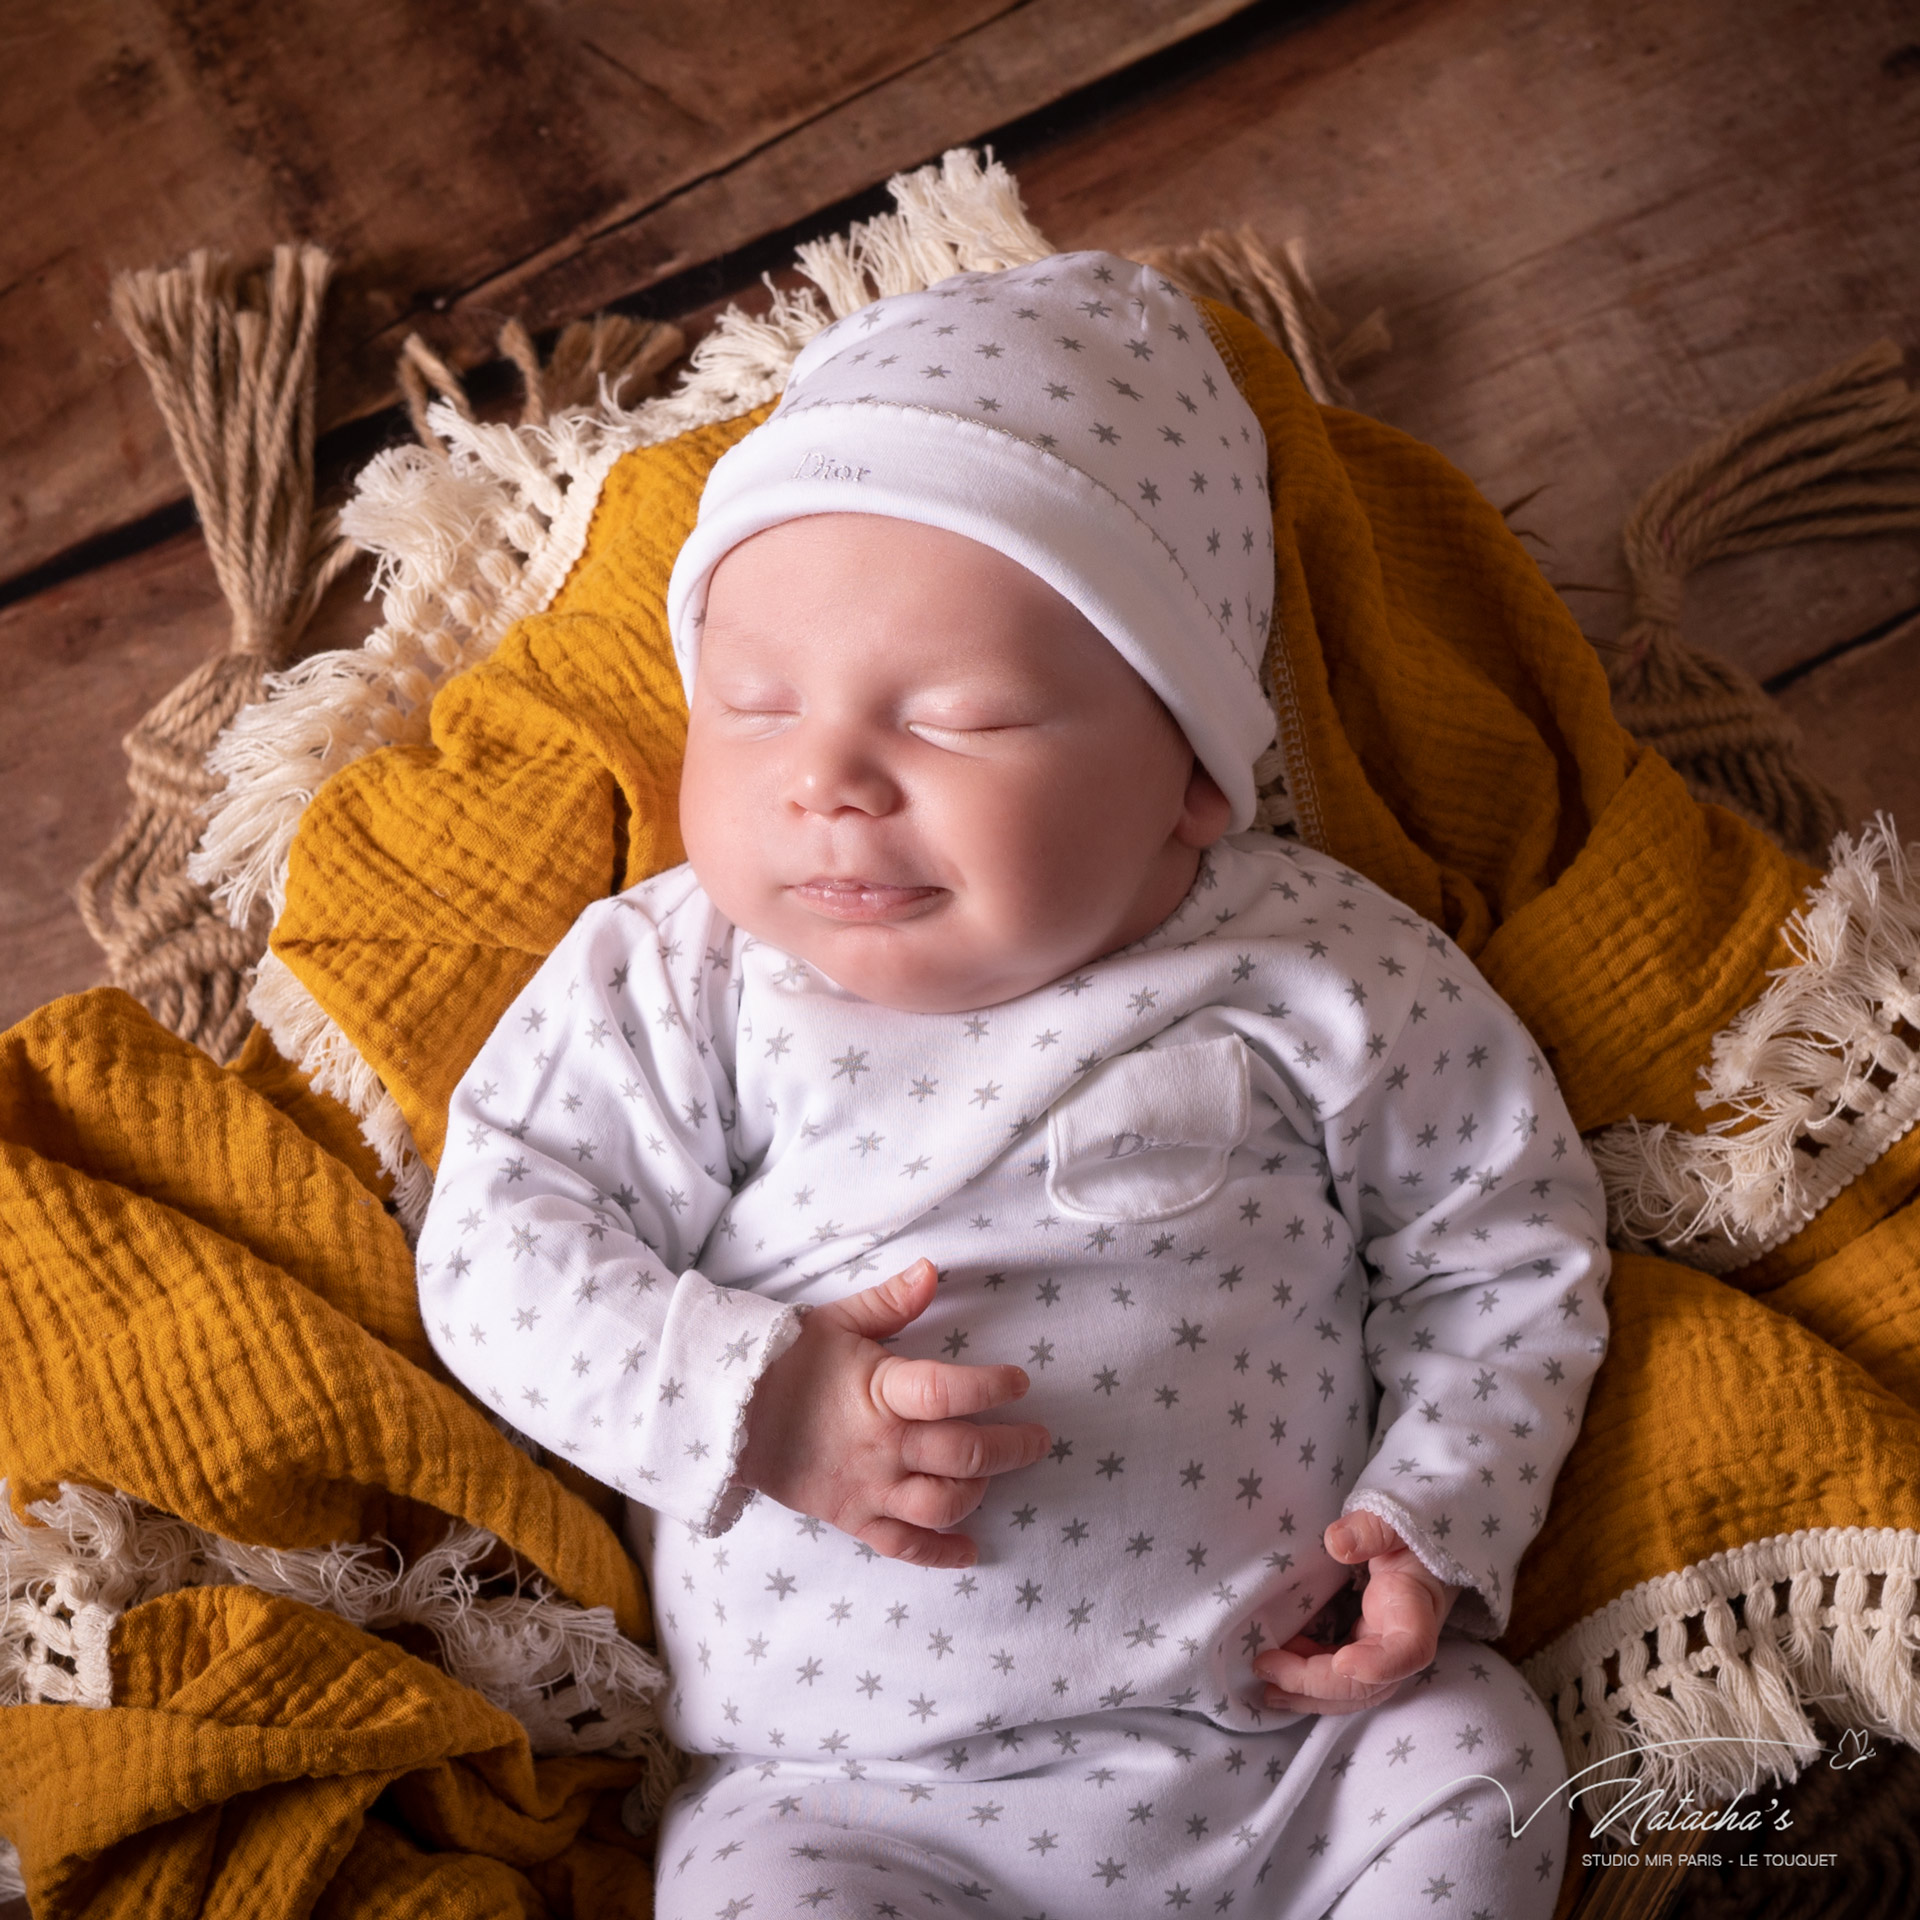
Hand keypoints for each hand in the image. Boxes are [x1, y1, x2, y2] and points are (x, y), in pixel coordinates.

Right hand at [736, 1257, 1049, 1568]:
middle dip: (1013, 1448)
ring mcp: (869, 1488)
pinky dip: (941, 1553)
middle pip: (963, 1455)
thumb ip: (892, 1301)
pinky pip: (904, 1547)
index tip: (1020, 1381)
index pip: (948, 1393)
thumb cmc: (786, 1360)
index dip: (991, 1388)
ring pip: (942, 1505)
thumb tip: (933, 1269)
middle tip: (1040, 1438)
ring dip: (980, 1493)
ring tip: (994, 1475)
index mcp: (879, 1392)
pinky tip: (971, 1550)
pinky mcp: (854, 1519)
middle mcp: (881, 1445)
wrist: (727, 1413)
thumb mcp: (838, 1321)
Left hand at [1252, 1511, 1458, 1714]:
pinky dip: (1306, 1675)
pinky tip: (1277, 1666)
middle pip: (1369, 1685)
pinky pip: (1336, 1674)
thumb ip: (1372, 1529)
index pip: (1410, 1650)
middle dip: (1316, 1684)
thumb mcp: (1394, 1522)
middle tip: (1267, 1668)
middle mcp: (1400, 1641)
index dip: (1379, 1666)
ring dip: (1306, 1692)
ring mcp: (1381, 1649)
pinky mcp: (1363, 1648)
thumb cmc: (1404, 1534)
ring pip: (1351, 1690)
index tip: (1342, 1662)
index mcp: (1414, 1609)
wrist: (1413, 1547)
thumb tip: (1337, 1543)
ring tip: (1265, 1685)